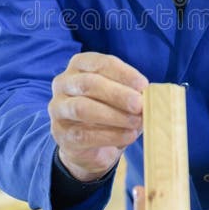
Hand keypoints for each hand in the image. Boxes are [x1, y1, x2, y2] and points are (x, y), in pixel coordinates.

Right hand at [49, 53, 147, 181]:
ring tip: (136, 122)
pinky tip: (128, 136)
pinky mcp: (60, 134)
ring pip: (82, 108)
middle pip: (88, 84)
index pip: (100, 63)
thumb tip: (149, 95)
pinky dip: (110, 135)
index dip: (123, 73)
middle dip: (118, 94)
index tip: (143, 85)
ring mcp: (58, 108)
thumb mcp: (121, 97)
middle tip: (140, 105)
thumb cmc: (109, 111)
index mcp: (79, 66)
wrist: (90, 146)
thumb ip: (132, 93)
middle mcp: (64, 83)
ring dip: (113, 115)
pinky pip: (84, 134)